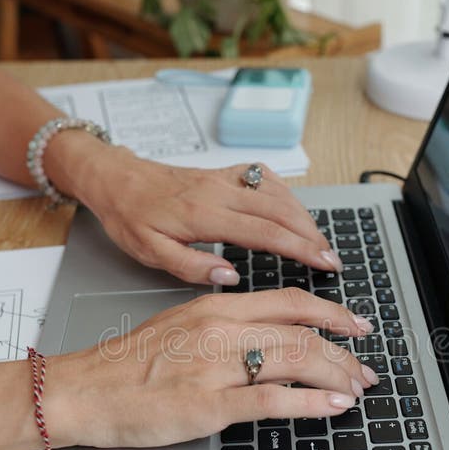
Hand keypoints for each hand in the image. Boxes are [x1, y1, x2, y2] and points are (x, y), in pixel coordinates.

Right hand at [45, 288, 378, 448]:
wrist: (85, 390)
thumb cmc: (129, 364)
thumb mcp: (180, 326)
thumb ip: (225, 326)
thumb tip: (267, 335)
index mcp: (216, 308)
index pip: (290, 302)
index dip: (333, 313)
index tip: (357, 325)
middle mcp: (221, 330)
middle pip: (302, 332)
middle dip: (344, 352)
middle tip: (366, 369)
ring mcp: (215, 367)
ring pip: (295, 360)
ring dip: (337, 375)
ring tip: (357, 390)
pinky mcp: (207, 405)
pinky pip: (272, 400)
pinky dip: (311, 403)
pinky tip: (333, 408)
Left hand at [72, 145, 341, 285]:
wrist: (115, 179)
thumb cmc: (130, 218)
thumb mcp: (150, 253)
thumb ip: (191, 267)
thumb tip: (230, 277)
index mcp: (203, 215)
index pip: (264, 232)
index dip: (299, 248)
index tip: (323, 262)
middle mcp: (219, 192)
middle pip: (280, 211)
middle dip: (312, 235)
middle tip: (333, 259)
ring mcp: (224, 178)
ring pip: (278, 193)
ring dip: (304, 217)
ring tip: (320, 242)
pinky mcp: (223, 172)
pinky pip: (265, 179)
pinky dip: (287, 195)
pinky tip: (294, 211)